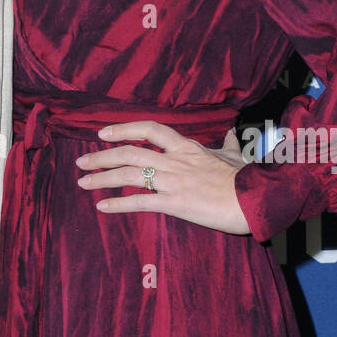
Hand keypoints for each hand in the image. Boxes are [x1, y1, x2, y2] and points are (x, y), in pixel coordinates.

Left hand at [76, 123, 249, 234]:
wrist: (256, 198)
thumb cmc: (247, 178)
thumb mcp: (235, 156)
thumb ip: (228, 145)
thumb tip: (233, 134)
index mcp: (186, 147)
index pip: (150, 129)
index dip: (124, 128)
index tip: (103, 133)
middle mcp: (174, 161)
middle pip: (129, 153)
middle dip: (101, 156)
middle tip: (81, 161)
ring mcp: (173, 181)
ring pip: (129, 175)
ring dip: (102, 178)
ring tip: (82, 182)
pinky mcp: (175, 202)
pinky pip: (140, 202)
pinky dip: (118, 204)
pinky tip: (102, 207)